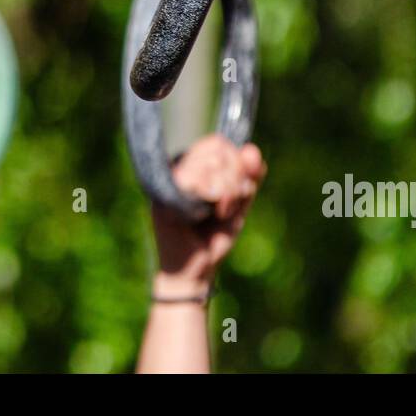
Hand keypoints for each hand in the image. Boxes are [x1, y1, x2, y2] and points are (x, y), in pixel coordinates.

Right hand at [150, 135, 266, 297]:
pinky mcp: (163, 194)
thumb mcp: (238, 204)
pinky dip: (213, 198)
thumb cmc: (212, 237)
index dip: (236, 163)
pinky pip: (196, 179)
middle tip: (227, 207)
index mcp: (194, 165)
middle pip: (216, 148)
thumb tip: (252, 149)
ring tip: (218, 212)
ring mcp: (168, 178)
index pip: (218, 143)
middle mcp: (178, 167)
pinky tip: (206, 214)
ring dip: (226, 192)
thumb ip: (249, 177)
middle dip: (234, 179)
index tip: (238, 190)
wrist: (194, 272)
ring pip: (210, 162)